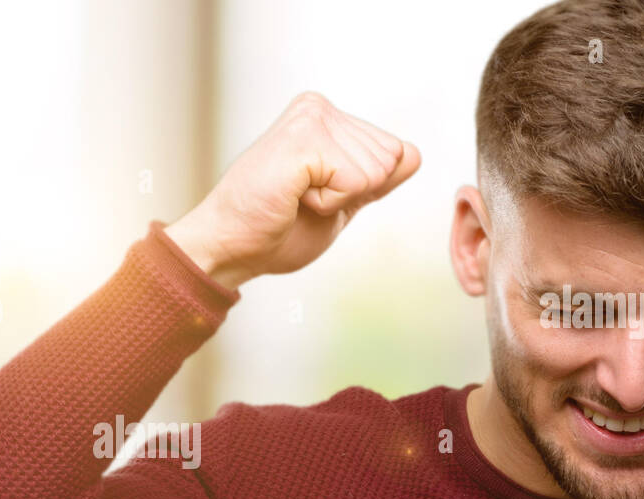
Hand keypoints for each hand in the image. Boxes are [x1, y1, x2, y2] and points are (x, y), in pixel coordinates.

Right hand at [162, 91, 420, 288]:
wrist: (229, 247)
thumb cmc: (276, 230)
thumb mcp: (341, 203)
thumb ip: (376, 180)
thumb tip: (414, 155)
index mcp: (327, 116)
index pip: (397, 153)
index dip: (362, 191)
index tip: (314, 196)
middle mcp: (319, 107)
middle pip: (391, 159)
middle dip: (353, 194)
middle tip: (302, 200)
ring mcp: (312, 118)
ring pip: (377, 171)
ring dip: (338, 200)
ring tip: (294, 197)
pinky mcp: (306, 138)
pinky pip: (357, 182)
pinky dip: (329, 204)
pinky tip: (293, 197)